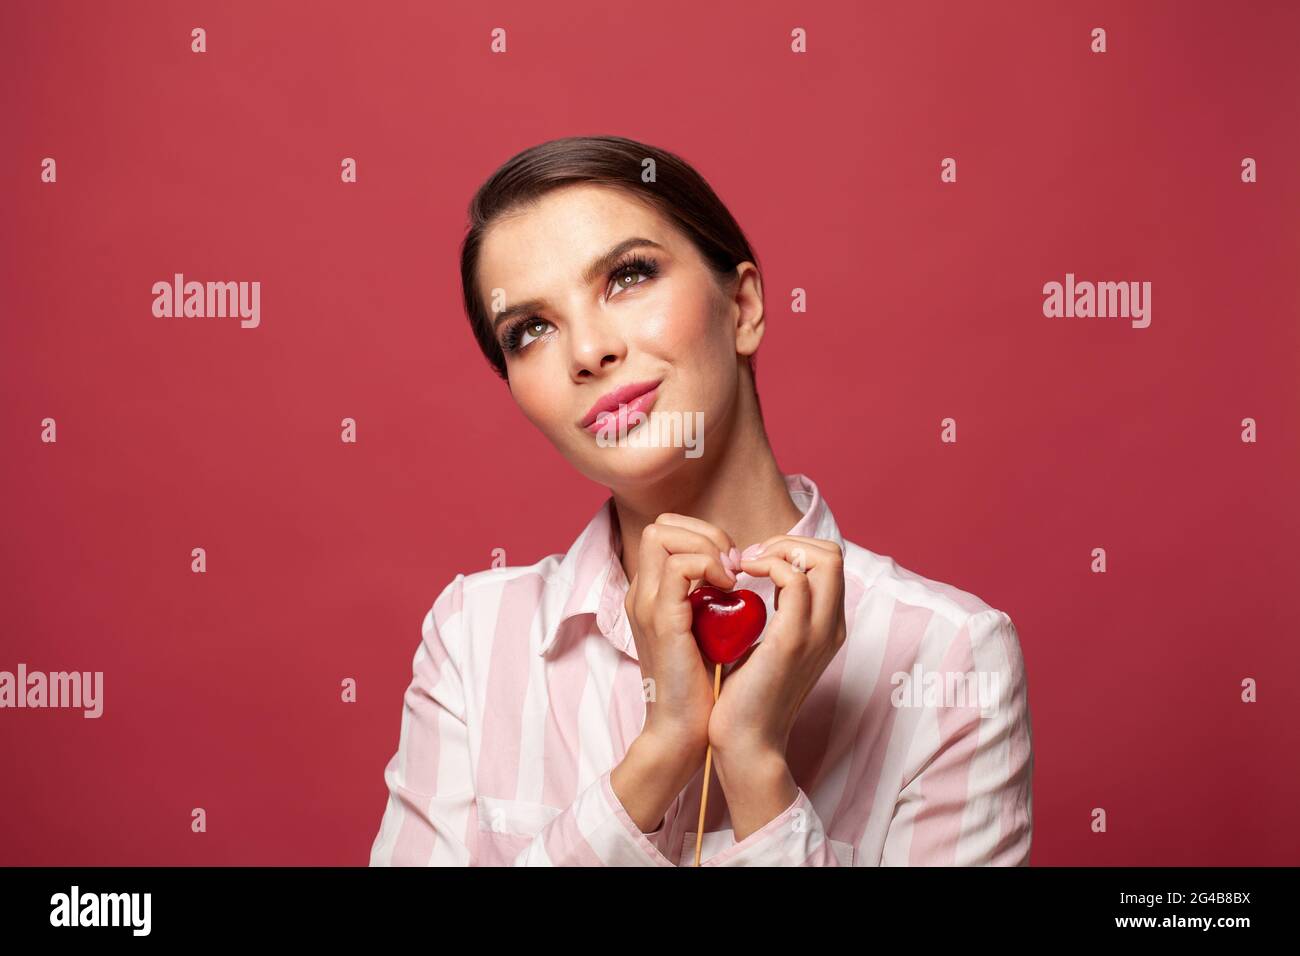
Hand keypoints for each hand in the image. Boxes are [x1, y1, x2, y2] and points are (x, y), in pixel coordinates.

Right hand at [624, 513, 738, 759]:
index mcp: (651, 595)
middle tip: (734, 566)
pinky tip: (729, 589)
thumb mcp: (706, 630)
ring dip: (706, 545)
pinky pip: (677, 567)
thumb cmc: (704, 687)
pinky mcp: (661, 620)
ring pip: (662, 534)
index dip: (703, 535)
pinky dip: (708, 566)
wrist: (685, 731)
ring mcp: (647, 604)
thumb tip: (738, 573)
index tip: (734, 565)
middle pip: (659, 525)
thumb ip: (710, 599)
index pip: (666, 532)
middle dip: (704, 533)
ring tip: (731, 576)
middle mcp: (642, 593)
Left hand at [707, 535, 847, 761]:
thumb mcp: (767, 644)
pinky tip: (739, 577)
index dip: (793, 549)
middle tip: (751, 558)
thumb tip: (756, 581)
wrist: (745, 742)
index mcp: (827, 627)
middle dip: (789, 542)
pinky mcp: (793, 640)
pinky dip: (768, 566)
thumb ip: (775, 613)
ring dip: (779, 549)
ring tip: (745, 565)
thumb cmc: (746, 695)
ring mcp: (817, 633)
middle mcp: (831, 627)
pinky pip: (794, 580)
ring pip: (824, 558)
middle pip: (833, 553)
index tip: (755, 561)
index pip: (827, 563)